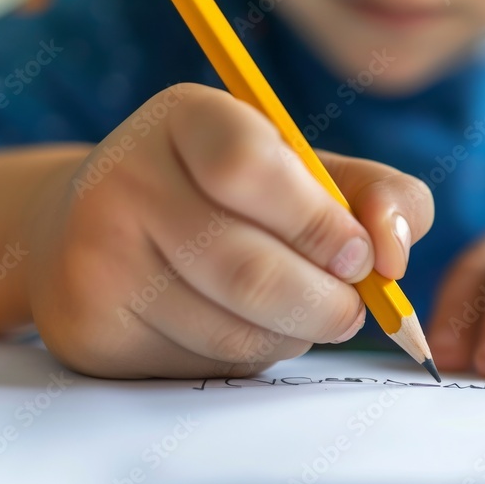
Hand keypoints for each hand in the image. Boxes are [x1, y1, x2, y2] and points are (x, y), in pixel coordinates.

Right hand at [24, 84, 433, 377]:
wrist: (100, 231)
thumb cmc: (229, 199)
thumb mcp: (303, 172)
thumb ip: (373, 194)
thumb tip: (393, 252)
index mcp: (188, 118)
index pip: (251, 167)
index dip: (321, 225)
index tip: (360, 257)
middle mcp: (126, 176)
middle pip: (250, 269)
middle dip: (327, 305)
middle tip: (349, 309)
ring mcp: (97, 255)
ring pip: (234, 330)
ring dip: (292, 335)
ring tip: (294, 312)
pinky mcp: (90, 327)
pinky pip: (203, 365)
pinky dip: (247, 357)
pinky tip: (237, 326)